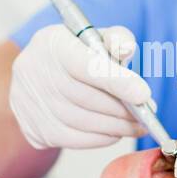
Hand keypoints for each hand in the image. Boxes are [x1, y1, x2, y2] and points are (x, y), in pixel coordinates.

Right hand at [9, 24, 153, 149]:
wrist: (38, 76)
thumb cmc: (75, 54)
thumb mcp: (96, 38)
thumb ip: (116, 39)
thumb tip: (126, 49)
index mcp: (53, 43)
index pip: (86, 65)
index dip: (116, 81)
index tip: (144, 95)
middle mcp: (34, 71)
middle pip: (86, 98)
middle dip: (122, 110)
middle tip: (147, 115)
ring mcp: (29, 102)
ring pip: (82, 122)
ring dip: (116, 127)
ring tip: (137, 126)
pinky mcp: (32, 127)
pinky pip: (73, 139)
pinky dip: (100, 138)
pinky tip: (115, 132)